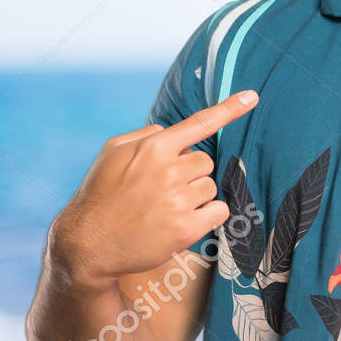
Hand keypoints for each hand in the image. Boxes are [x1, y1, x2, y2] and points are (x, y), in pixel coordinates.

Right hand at [51, 91, 258, 289]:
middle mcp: (169, 171)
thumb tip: (172, 131)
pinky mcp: (187, 229)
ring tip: (166, 207)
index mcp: (153, 148)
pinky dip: (208, 216)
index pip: (199, 123)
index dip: (230, 109)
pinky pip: (219, 211)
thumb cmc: (100, 194)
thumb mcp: (112, 152)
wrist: (88, 244)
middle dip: (190, 172)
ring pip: (211, 186)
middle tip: (164, 188)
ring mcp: (179, 201)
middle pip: (206, 161)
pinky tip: (183, 221)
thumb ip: (145, 136)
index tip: (253, 96)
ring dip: (196, 195)